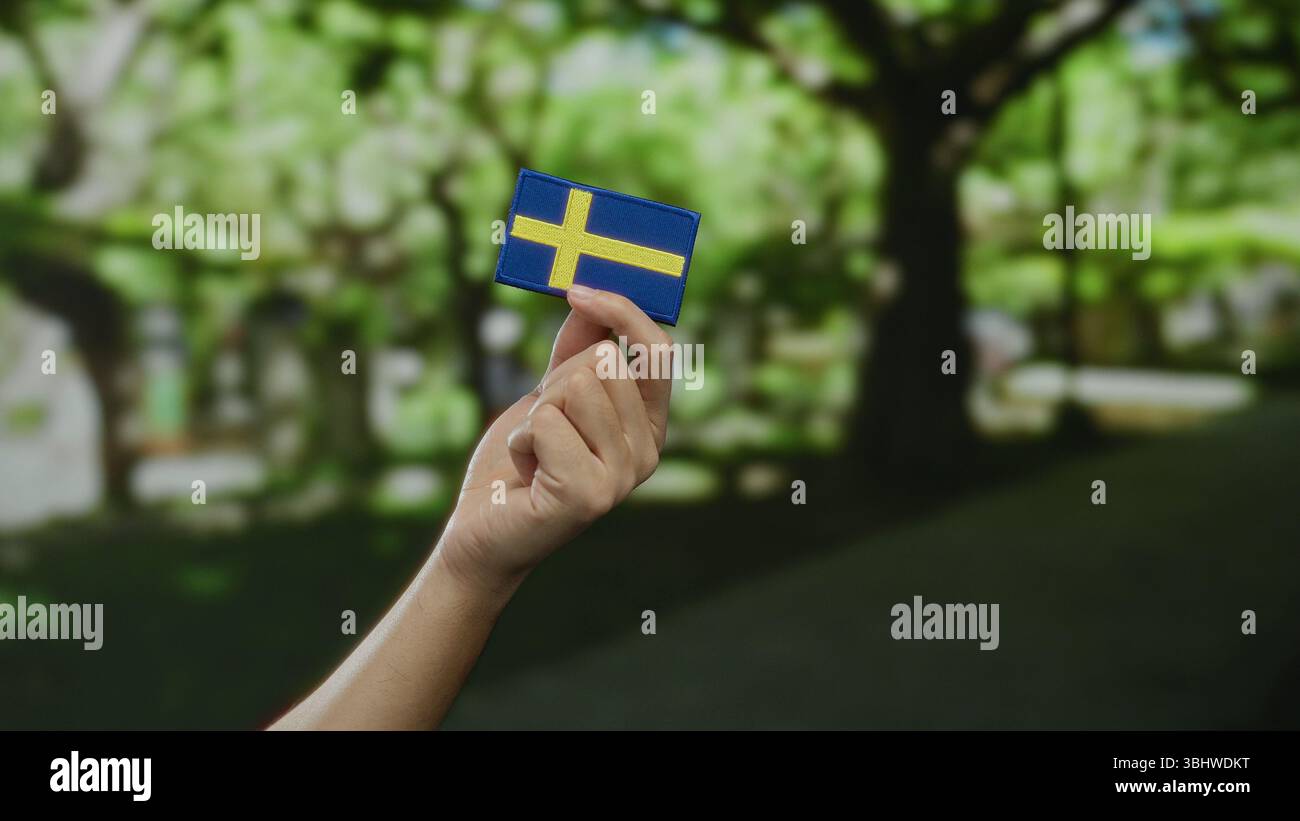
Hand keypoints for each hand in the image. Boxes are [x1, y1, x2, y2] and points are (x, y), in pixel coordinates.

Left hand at [436, 285, 673, 594]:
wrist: (481, 532)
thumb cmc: (518, 463)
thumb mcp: (549, 394)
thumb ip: (577, 350)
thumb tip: (592, 297)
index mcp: (650, 428)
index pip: (658, 352)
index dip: (622, 312)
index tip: (578, 290)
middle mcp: (648, 455)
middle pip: (606, 361)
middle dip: (555, 381)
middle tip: (541, 427)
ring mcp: (621, 479)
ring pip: (576, 387)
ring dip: (536, 411)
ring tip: (534, 451)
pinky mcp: (587, 496)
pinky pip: (547, 422)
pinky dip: (520, 438)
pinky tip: (524, 471)